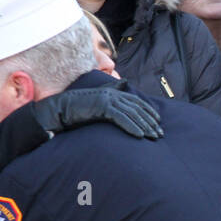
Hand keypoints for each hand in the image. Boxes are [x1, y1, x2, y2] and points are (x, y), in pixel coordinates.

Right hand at [32, 88, 162, 138]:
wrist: (61, 108)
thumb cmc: (78, 108)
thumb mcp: (98, 101)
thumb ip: (112, 95)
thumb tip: (124, 84)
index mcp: (113, 92)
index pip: (136, 102)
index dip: (149, 112)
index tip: (158, 123)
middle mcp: (112, 94)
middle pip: (137, 108)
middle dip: (150, 122)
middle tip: (159, 134)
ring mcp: (107, 99)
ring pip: (132, 114)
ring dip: (145, 126)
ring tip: (153, 137)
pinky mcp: (102, 106)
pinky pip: (121, 118)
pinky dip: (132, 127)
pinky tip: (140, 136)